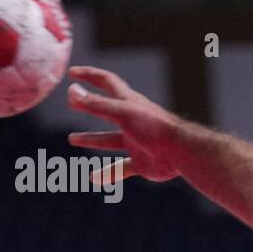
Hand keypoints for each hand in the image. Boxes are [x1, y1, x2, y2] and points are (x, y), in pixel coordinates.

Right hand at [66, 66, 182, 182]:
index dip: (89, 75)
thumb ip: (96, 104)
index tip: (72, 73)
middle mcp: (133, 121)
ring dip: (92, 139)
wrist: (181, 152)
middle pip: (106, 110)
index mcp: (129, 103)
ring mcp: (137, 142)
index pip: (106, 82)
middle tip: (71, 103)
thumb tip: (72, 92)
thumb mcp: (122, 113)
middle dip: (89, 105)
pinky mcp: (142, 162)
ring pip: (111, 140)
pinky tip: (94, 179)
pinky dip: (108, 173)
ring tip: (72, 139)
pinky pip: (122, 168)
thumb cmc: (154, 128)